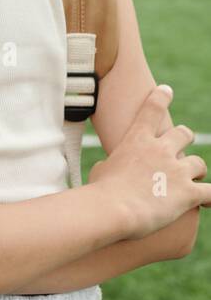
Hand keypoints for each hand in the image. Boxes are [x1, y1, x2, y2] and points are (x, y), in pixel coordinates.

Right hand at [88, 85, 209, 238]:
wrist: (113, 209)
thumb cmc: (100, 191)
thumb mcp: (101, 171)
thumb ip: (112, 165)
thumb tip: (110, 169)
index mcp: (136, 140)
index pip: (152, 109)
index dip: (161, 97)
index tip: (166, 90)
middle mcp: (160, 150)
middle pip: (184, 134)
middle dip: (184, 140)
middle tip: (180, 151)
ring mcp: (177, 170)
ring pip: (199, 164)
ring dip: (195, 172)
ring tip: (190, 183)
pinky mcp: (189, 192)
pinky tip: (208, 202)